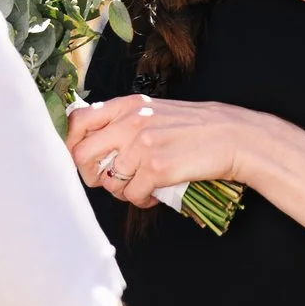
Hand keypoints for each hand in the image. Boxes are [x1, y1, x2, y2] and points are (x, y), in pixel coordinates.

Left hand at [66, 94, 274, 206]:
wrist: (233, 137)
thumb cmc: (195, 127)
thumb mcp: (154, 111)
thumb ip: (124, 121)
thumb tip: (93, 144)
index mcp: (128, 105)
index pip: (77, 120)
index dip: (71, 144)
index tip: (81, 159)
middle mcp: (130, 122)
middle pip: (82, 155)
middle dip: (90, 175)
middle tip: (108, 181)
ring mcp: (142, 145)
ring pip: (109, 181)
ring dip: (122, 191)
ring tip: (141, 187)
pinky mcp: (157, 168)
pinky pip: (131, 195)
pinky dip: (141, 200)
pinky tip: (154, 194)